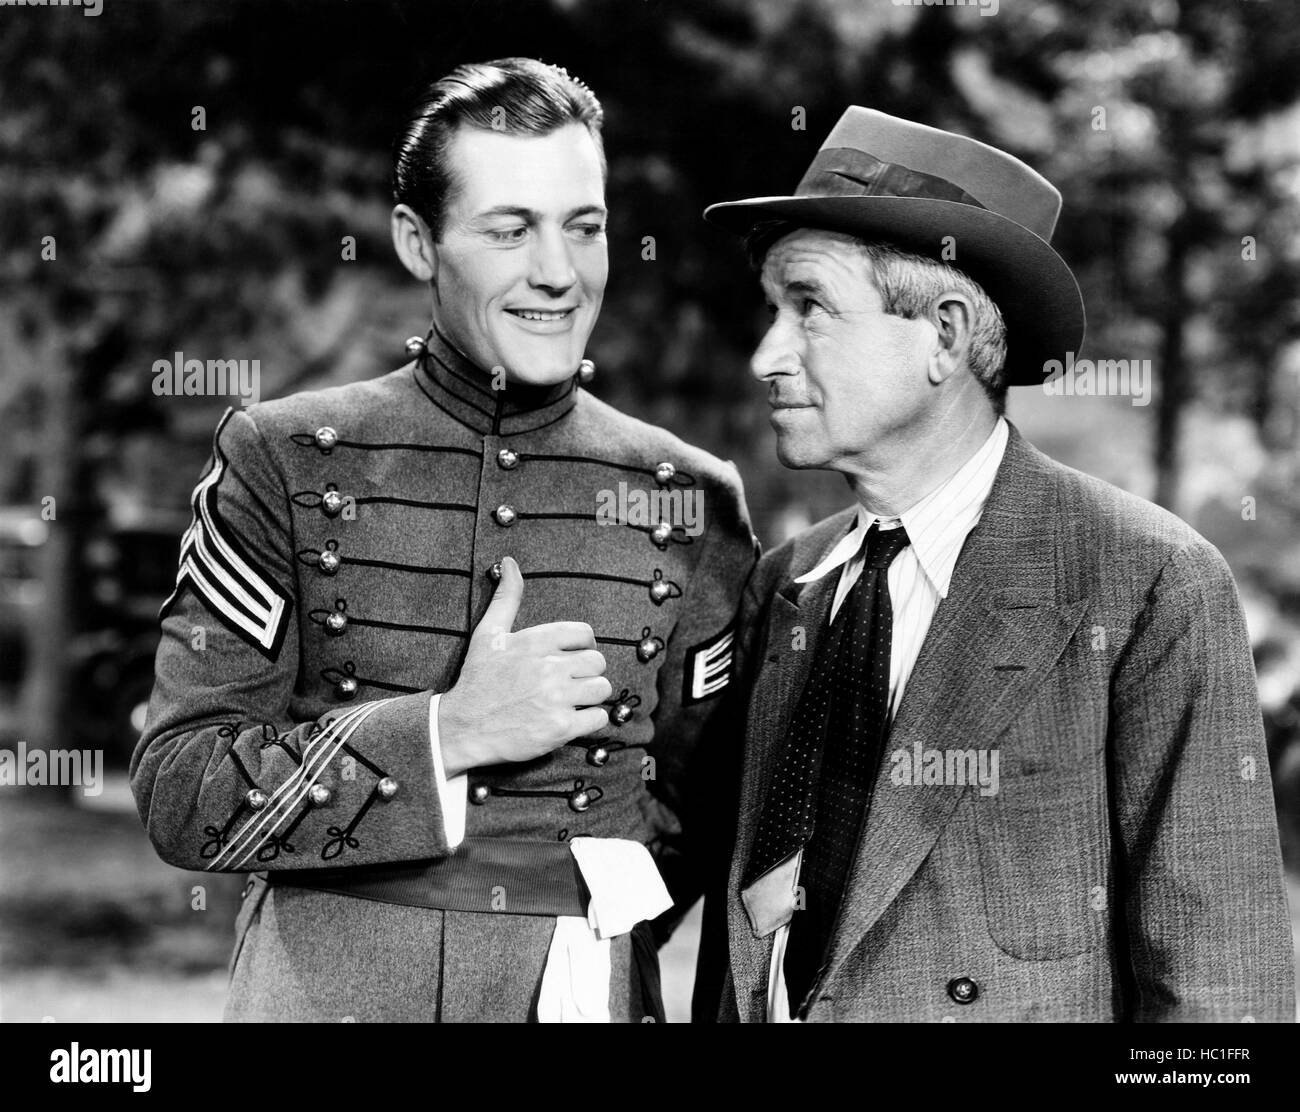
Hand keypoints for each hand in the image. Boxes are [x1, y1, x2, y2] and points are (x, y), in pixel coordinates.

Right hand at [438, 557, 610, 775]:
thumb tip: (510, 562)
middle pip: (597, 662)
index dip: (582, 646)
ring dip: (590, 695)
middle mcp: (549, 667)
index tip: (570, 657)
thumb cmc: (478, 679)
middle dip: (586, 672)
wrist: (462, 728)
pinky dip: (590, 719)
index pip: (585, 634)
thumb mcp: (488, 634)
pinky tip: (570, 718)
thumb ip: (507, 598)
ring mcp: (556, 699)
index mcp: (536, 641)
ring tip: (571, 700)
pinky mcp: (560, 728)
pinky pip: (598, 717)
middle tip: (569, 682)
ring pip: (602, 688)